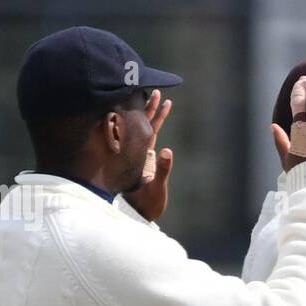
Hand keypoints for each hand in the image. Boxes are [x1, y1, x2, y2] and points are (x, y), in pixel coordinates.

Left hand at [123, 89, 173, 220]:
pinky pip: (148, 137)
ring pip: (145, 128)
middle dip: (148, 107)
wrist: (140, 215)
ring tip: (157, 98)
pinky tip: (157, 117)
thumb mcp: (156, 188)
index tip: (153, 97)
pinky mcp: (144, 160)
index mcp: (139, 154)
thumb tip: (167, 151)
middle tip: (153, 90)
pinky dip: (153, 125)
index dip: (148, 112)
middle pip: (142, 123)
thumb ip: (162, 170)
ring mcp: (140, 154)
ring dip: (151, 113)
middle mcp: (138, 151)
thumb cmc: (147, 203)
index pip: (143, 127)